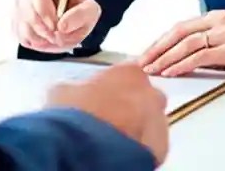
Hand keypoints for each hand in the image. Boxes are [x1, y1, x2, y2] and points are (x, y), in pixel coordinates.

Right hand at [12, 0, 101, 52]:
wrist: (71, 10)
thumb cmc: (78, 6)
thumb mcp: (90, 8)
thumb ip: (81, 15)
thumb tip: (61, 26)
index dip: (45, 10)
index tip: (57, 26)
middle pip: (27, 10)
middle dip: (45, 30)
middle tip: (59, 38)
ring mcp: (17, 2)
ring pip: (23, 25)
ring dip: (41, 39)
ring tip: (57, 40)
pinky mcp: (15, 18)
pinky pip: (21, 35)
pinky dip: (35, 43)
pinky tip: (48, 40)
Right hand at [46, 63, 168, 165]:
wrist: (87, 149)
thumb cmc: (76, 115)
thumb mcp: (63, 92)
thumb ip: (77, 88)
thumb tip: (72, 94)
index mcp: (128, 72)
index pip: (126, 74)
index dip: (112, 87)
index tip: (101, 97)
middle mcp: (150, 93)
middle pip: (143, 97)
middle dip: (129, 106)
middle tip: (108, 119)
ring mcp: (159, 120)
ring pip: (150, 122)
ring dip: (135, 127)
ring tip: (112, 139)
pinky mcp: (162, 148)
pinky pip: (151, 146)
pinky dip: (139, 148)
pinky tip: (120, 152)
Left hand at [138, 10, 224, 78]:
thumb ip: (208, 46)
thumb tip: (181, 59)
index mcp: (216, 17)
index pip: (180, 27)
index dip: (160, 41)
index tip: (146, 53)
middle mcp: (219, 21)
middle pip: (178, 32)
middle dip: (156, 48)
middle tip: (141, 62)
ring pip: (187, 44)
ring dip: (166, 58)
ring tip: (153, 70)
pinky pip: (201, 56)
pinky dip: (183, 64)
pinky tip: (172, 72)